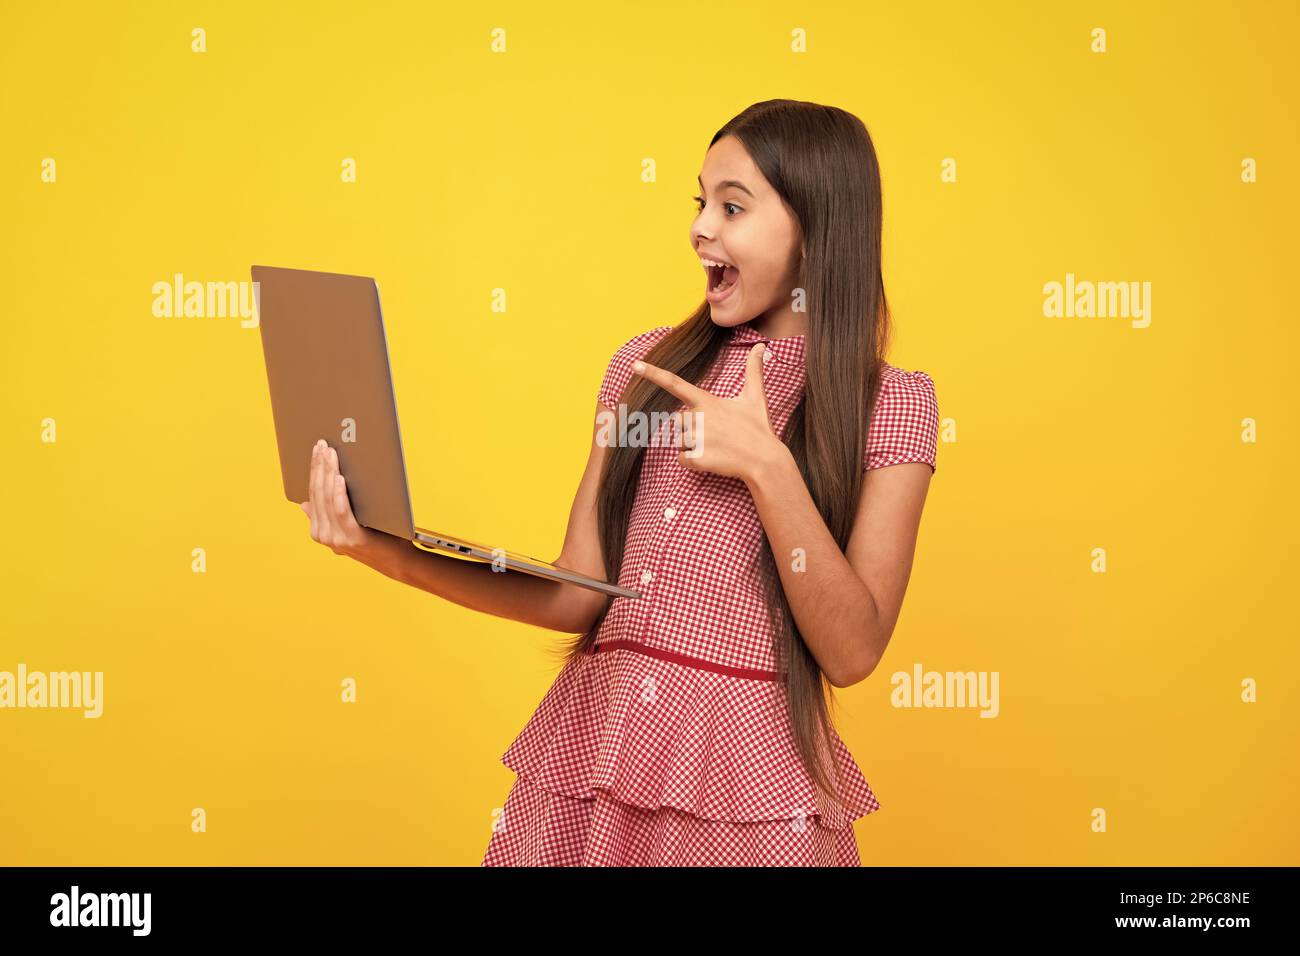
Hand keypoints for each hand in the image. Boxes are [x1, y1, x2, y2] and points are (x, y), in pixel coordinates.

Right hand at [300, 439, 382, 556]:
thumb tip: (304, 503)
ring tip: (331, 455)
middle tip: (322, 445)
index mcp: (319, 530)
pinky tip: (340, 478)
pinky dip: (339, 493)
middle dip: (319, 466)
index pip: (313, 493)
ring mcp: (337, 538)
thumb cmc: (375, 537)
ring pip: (328, 499)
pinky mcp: (353, 538)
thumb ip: (325, 515)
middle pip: (319, 493)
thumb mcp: (346, 525)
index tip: (317, 449)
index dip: (314, 470)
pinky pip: (342, 511)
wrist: (396, 560)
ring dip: (328, 473)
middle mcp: (324, 535)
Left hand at [630, 343, 787, 482]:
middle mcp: (698, 417)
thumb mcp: (756, 396)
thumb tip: (761, 346)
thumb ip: (752, 370)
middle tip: (718, 434)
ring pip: (679, 441)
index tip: (634, 365)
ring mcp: (697, 438)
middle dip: (693, 429)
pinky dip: (693, 462)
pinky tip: (713, 459)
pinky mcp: (697, 458)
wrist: (765, 460)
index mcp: (707, 401)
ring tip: (717, 446)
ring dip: (693, 446)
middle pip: (678, 422)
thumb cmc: (758, 427)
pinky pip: (681, 459)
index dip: (653, 373)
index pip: (675, 383)